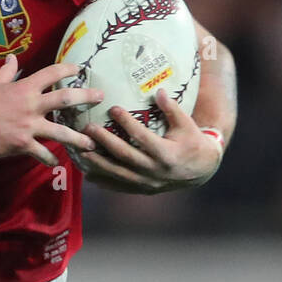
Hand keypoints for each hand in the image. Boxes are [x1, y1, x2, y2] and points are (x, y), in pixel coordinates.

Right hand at [0, 55, 103, 166]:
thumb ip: (6, 73)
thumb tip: (12, 59)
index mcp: (24, 88)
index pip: (52, 73)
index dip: (68, 68)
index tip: (79, 68)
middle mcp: (30, 105)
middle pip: (65, 99)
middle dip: (85, 97)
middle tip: (100, 97)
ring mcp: (28, 126)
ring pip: (61, 132)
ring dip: (79, 138)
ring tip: (92, 143)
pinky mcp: (22, 144)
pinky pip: (43, 153)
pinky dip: (51, 159)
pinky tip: (57, 162)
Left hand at [77, 88, 222, 193]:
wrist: (200, 171)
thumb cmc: (192, 142)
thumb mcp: (186, 124)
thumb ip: (172, 108)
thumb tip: (158, 91)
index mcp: (166, 153)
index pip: (142, 137)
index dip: (127, 123)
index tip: (113, 109)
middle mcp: (154, 170)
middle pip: (124, 155)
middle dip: (104, 141)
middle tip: (88, 128)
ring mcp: (147, 183)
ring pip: (117, 173)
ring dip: (97, 163)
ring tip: (81, 150)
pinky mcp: (142, 190)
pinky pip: (118, 187)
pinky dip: (103, 181)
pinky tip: (87, 173)